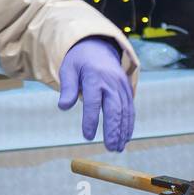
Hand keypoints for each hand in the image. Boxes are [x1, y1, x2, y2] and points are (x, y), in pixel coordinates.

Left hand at [57, 37, 134, 151]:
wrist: (98, 47)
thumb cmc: (80, 61)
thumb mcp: (68, 69)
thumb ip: (67, 88)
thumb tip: (63, 107)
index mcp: (94, 77)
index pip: (93, 102)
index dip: (91, 120)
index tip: (88, 136)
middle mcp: (111, 82)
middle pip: (114, 108)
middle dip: (113, 129)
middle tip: (110, 147)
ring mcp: (121, 85)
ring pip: (125, 110)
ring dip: (123, 130)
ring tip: (118, 147)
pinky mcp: (127, 89)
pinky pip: (130, 108)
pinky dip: (129, 123)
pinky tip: (126, 137)